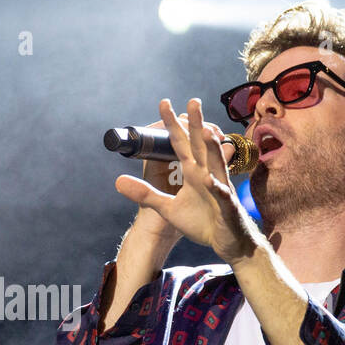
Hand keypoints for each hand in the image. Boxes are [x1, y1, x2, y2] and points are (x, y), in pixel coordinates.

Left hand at [115, 98, 256, 263]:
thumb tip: (117, 181)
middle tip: (192, 101)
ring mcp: (219, 188)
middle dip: (197, 124)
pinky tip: (207, 180)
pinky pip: (221, 194)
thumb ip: (145, 193)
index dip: (172, 124)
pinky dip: (215, 188)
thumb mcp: (166, 207)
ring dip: (211, 148)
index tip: (164, 103)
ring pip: (215, 164)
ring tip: (205, 132)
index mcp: (192, 171)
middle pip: (200, 145)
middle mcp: (206, 174)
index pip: (180, 143)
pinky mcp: (227, 206)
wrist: (222, 243)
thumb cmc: (200, 221)